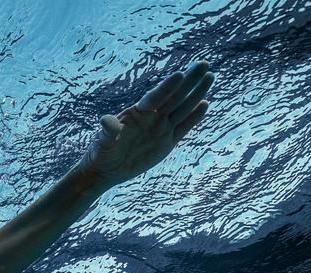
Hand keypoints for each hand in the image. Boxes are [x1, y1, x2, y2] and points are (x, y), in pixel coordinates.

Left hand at [76, 60, 214, 188]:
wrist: (106, 169)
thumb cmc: (101, 152)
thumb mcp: (101, 142)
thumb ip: (107, 131)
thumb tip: (107, 122)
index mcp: (137, 113)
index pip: (155, 97)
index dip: (167, 87)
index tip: (180, 74)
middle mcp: (152, 117)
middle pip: (174, 96)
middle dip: (189, 80)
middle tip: (203, 63)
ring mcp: (161, 129)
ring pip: (183, 108)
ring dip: (196, 93)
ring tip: (210, 76)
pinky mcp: (167, 143)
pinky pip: (184, 127)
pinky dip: (194, 116)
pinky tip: (204, 103)